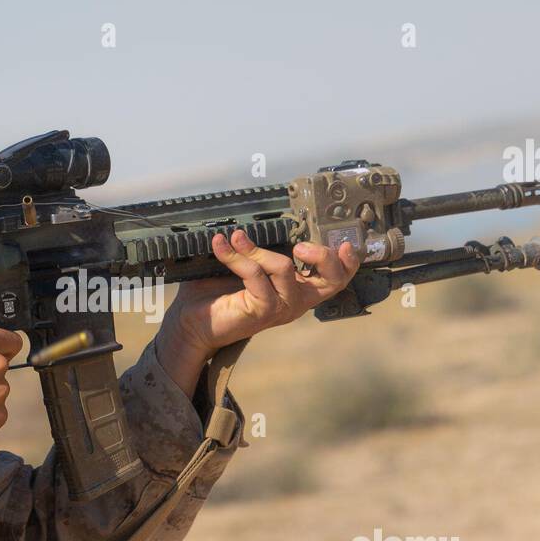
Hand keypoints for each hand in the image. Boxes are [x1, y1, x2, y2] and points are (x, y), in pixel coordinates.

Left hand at [156, 231, 359, 393]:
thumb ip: (257, 247)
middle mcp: (295, 300)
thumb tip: (253, 218)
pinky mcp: (263, 311)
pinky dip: (237, 257)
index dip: (347, 263)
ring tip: (235, 238)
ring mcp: (281, 308)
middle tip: (300, 246)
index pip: (334, 279)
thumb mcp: (242, 265)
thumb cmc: (217, 292)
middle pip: (331, 281)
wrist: (192, 322)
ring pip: (284, 268)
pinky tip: (221, 246)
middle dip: (324, 257)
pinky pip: (256, 275)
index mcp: (297, 288)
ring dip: (256, 250)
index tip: (346, 243)